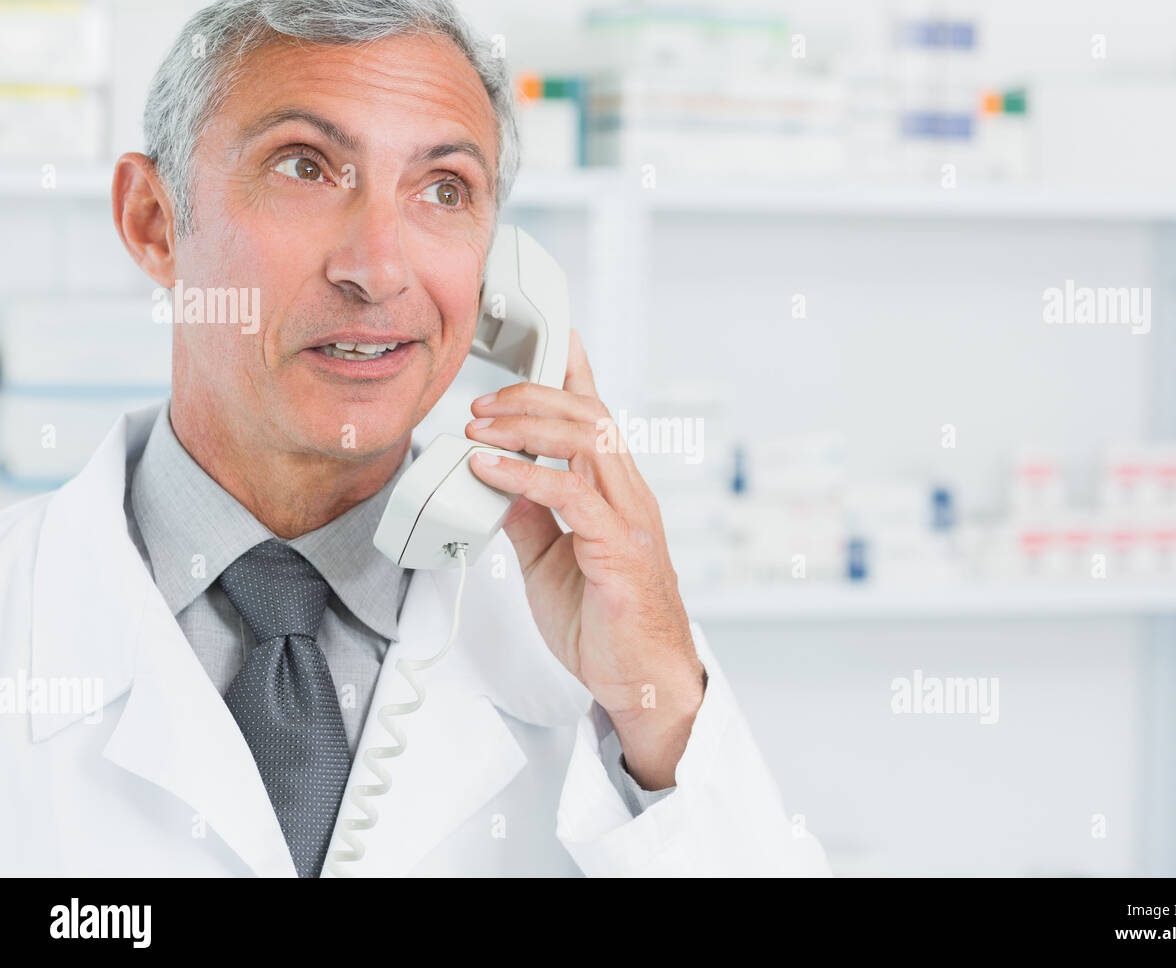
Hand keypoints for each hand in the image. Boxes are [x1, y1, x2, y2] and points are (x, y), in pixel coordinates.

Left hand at [466, 330, 704, 789]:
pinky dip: (526, 475)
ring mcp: (629, 521)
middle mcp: (629, 497)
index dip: (578, 373)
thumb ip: (531, 520)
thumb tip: (499, 482)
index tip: (554, 338)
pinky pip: (572, 496)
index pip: (599, 417)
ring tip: (480, 428)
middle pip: (591, 415)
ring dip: (526, 425)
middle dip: (534, 395)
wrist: (640, 684)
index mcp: (617, 494)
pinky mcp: (619, 552)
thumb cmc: (605, 626)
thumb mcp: (551, 563)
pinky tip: (491, 470)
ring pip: (588, 441)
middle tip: (483, 403)